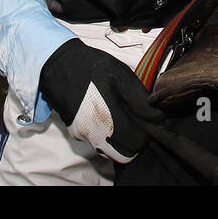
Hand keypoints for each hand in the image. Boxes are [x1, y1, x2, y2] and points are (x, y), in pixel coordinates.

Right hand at [38, 39, 165, 162]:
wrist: (60, 65)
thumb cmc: (91, 67)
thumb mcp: (122, 77)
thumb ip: (140, 101)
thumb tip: (157, 118)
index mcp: (108, 119)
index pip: (137, 141)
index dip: (147, 131)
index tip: (148, 118)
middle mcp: (94, 133)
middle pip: (125, 153)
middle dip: (135, 140)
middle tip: (137, 120)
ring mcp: (83, 135)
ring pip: (110, 151)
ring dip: (121, 141)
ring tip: (123, 116)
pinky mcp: (76, 133)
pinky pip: (97, 143)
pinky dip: (107, 136)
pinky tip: (108, 115)